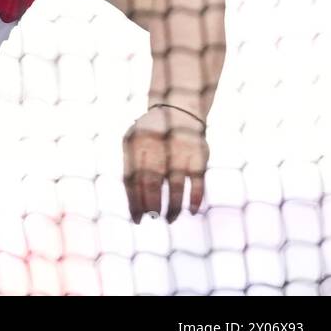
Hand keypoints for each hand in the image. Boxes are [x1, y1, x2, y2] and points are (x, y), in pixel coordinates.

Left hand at [122, 106, 207, 223]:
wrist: (178, 110)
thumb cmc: (151, 134)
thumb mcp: (133, 142)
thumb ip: (131, 167)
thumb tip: (133, 204)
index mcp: (136, 145)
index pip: (132, 179)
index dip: (134, 202)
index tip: (138, 220)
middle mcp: (157, 147)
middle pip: (150, 182)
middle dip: (150, 205)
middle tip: (152, 218)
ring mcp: (179, 152)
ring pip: (175, 187)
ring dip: (172, 207)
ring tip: (169, 219)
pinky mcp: (199, 156)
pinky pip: (198, 183)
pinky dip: (194, 199)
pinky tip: (191, 211)